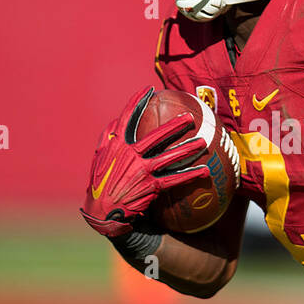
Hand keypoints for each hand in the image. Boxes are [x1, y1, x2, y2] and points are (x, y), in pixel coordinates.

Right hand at [80, 86, 210, 237]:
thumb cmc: (101, 184)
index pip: (127, 119)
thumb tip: (118, 121)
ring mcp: (141, 171)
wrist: (101, 213)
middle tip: (190, 118)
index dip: (137, 102)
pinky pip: (174, 179)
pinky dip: (190, 175)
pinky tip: (204, 171)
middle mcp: (129, 155)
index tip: (149, 90)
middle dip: (175, 126)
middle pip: (156, 136)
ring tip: (203, 143)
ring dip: (188, 149)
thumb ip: (108, 139)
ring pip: (169, 157)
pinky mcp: (150, 187)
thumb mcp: (100, 158)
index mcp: (115, 145)